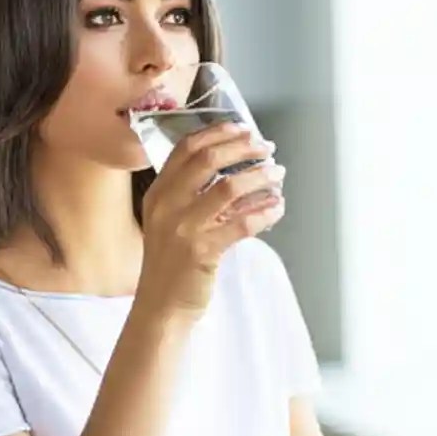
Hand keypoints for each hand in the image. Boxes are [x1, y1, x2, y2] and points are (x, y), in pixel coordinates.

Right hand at [136, 123, 286, 322]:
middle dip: (243, 147)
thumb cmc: (171, 264)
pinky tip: (277, 206)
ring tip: (278, 174)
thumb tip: (237, 170)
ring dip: (260, 176)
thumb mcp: (171, 222)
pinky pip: (242, 223)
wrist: (161, 307)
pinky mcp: (202, 251)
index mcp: (158, 193)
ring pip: (229, 187)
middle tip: (266, 148)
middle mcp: (167, 205)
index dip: (218, 133)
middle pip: (208, 159)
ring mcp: (183, 228)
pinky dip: (265, 211)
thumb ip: (193, 195)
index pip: (186, 148)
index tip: (243, 128)